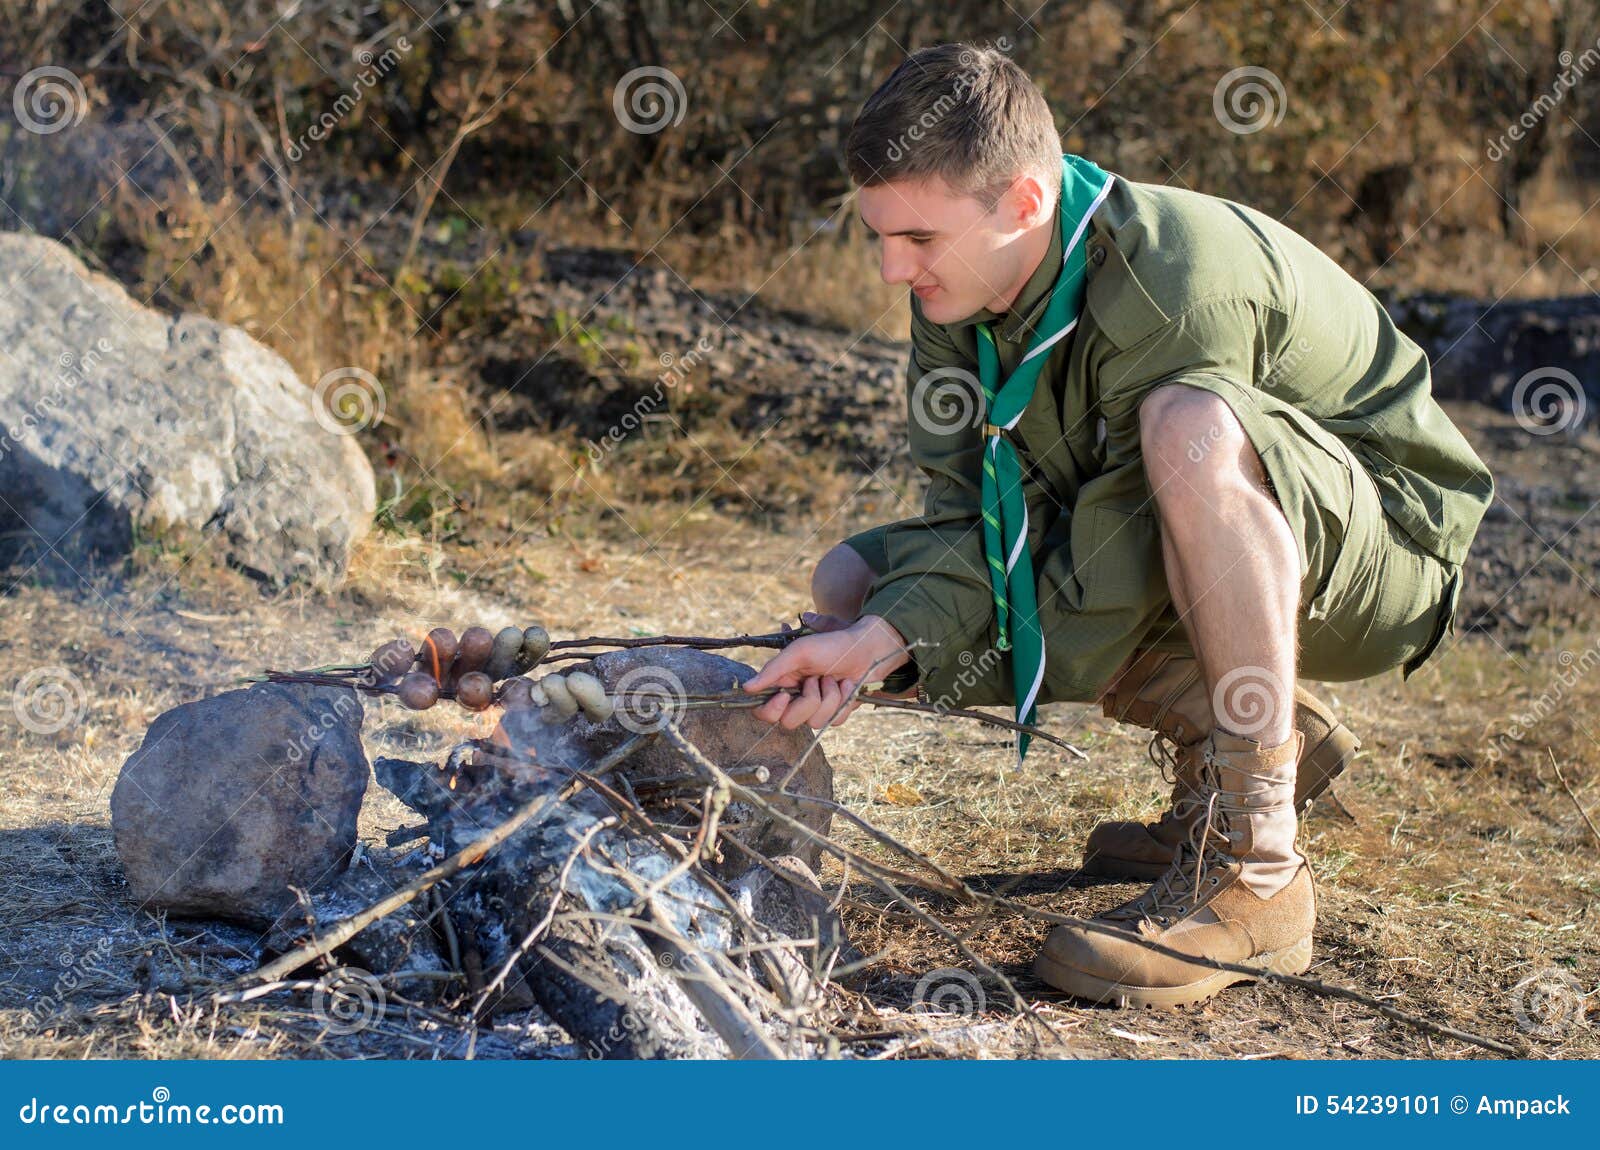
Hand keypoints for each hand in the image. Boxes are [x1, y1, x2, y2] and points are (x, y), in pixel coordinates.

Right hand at [744, 614, 911, 729]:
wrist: (867, 648)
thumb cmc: (831, 644)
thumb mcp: (799, 651)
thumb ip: (772, 670)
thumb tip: (746, 688)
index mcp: (783, 683)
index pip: (764, 711)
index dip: (771, 709)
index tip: (784, 695)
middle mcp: (797, 697)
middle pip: (789, 722)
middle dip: (807, 701)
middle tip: (817, 680)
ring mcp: (817, 707)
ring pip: (814, 723)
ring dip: (829, 698)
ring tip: (834, 679)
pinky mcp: (836, 712)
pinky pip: (834, 722)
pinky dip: (843, 702)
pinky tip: (847, 685)